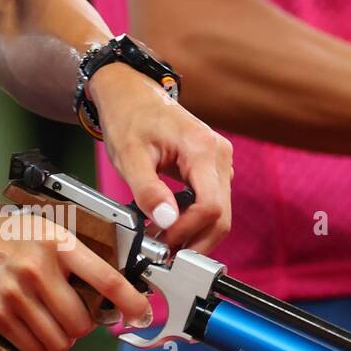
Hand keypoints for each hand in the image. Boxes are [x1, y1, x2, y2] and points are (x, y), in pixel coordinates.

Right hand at [0, 200, 151, 350]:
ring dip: (62, 340)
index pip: (106, 280)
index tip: (141, 314)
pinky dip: (40, 349)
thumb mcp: (48, 232)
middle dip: (83, 326)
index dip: (130, 302)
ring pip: (59, 341)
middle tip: (74, 317)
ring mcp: (16, 294)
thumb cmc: (4, 233)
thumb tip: (108, 294)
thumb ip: (76, 260)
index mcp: (58, 245)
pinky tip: (36, 333)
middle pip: (81, 322)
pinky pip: (33, 348)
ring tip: (53, 324)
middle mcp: (38, 269)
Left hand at [87, 62, 232, 252]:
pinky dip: (194, 221)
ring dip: (194, 234)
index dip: (188, 232)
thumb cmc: (129, 118)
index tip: (162, 245)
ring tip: (162, 242)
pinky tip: (171, 226)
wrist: (132, 95)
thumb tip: (167, 221)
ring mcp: (219, 162)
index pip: (210, 206)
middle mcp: (219, 155)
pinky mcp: (213, 168)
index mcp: (202, 149)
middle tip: (163, 255)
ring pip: (219, 213)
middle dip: (195, 241)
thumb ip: (148, 190)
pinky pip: (212, 203)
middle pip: (221, 216)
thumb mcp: (129, 156)